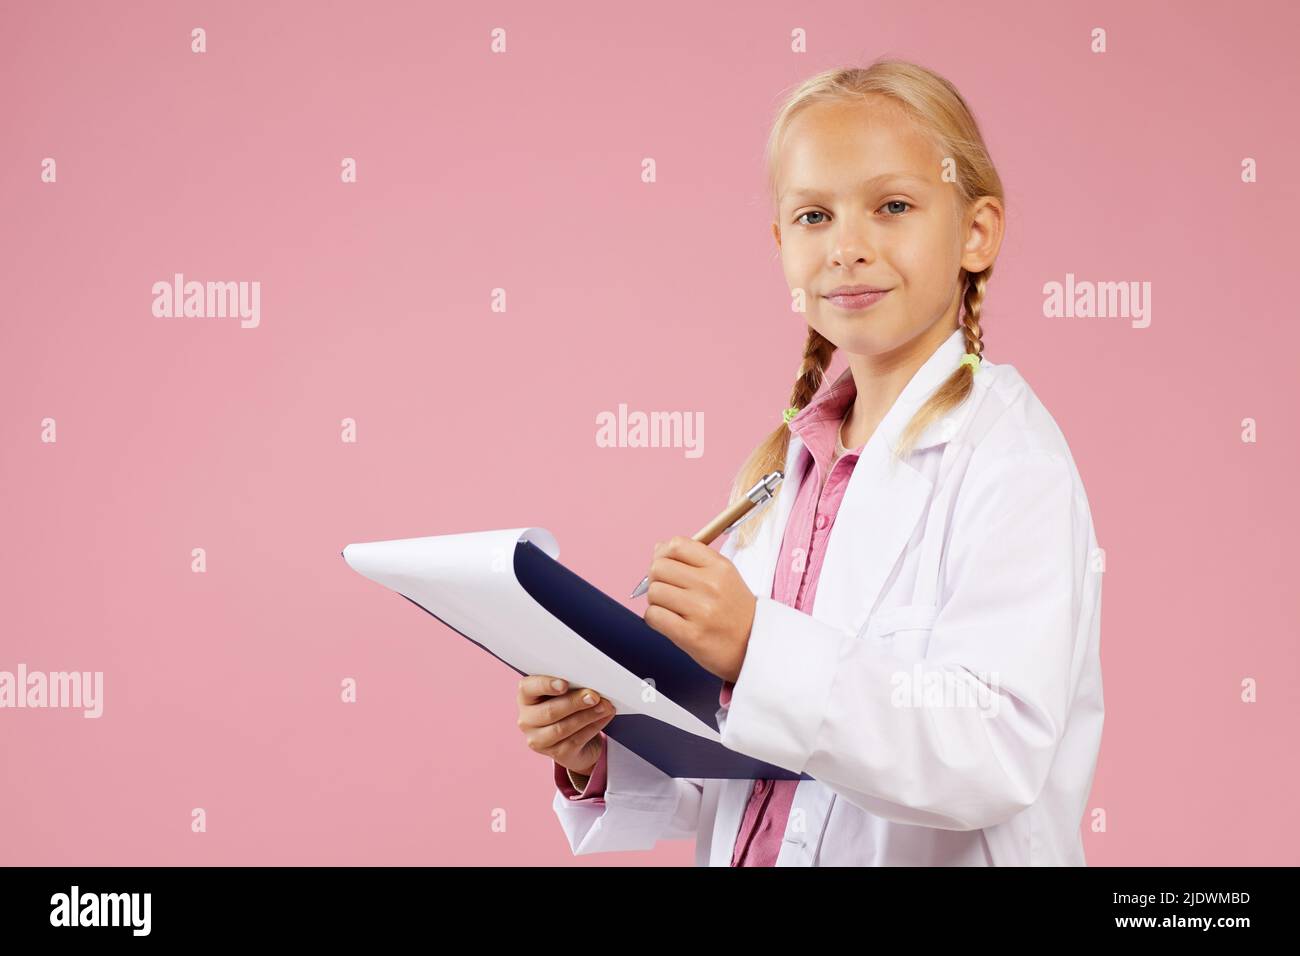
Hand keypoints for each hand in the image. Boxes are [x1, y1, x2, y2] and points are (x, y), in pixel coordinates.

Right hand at [516, 675, 615, 774]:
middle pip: (549, 711)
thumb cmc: (567, 706)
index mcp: (526, 698)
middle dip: (574, 702)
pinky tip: (604, 716)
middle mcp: (527, 720)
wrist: (574, 737)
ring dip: (587, 715)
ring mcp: (539, 740)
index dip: (545, 685)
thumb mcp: (565, 693)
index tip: (564, 684)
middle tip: (594, 695)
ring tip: (604, 706)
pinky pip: (576, 740)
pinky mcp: (557, 754)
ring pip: (563, 728)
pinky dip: (594, 726)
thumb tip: (590, 684)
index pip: (528, 688)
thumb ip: (571, 686)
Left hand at [642, 536, 755, 683]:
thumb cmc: (734, 611)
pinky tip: (668, 621)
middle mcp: (711, 585)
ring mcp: (701, 610)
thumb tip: (658, 548)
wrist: (754, 646)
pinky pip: (654, 615)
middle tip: (667, 590)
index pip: (677, 545)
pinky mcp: (691, 635)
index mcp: (720, 567)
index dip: (663, 554)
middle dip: (656, 579)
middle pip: (659, 567)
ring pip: (654, 592)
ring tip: (670, 608)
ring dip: (656, 601)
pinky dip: (655, 618)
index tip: (666, 566)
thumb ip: (693, 559)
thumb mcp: (725, 576)